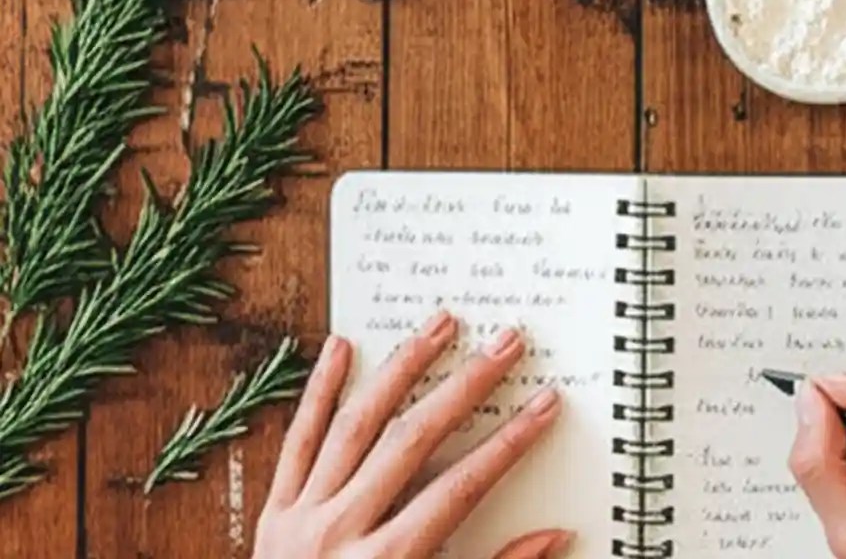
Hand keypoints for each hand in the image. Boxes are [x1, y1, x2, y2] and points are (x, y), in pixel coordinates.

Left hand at [254, 312, 571, 558]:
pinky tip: (340, 347)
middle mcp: (343, 532)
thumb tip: (555, 535)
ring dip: (403, 369)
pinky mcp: (274, 511)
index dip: (510, 442)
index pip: (463, 486)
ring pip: (357, 424)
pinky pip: (298, 439)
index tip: (545, 404)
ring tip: (439, 324)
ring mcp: (302, 517)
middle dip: (467, 387)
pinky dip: (319, 390)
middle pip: (415, 441)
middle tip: (505, 344)